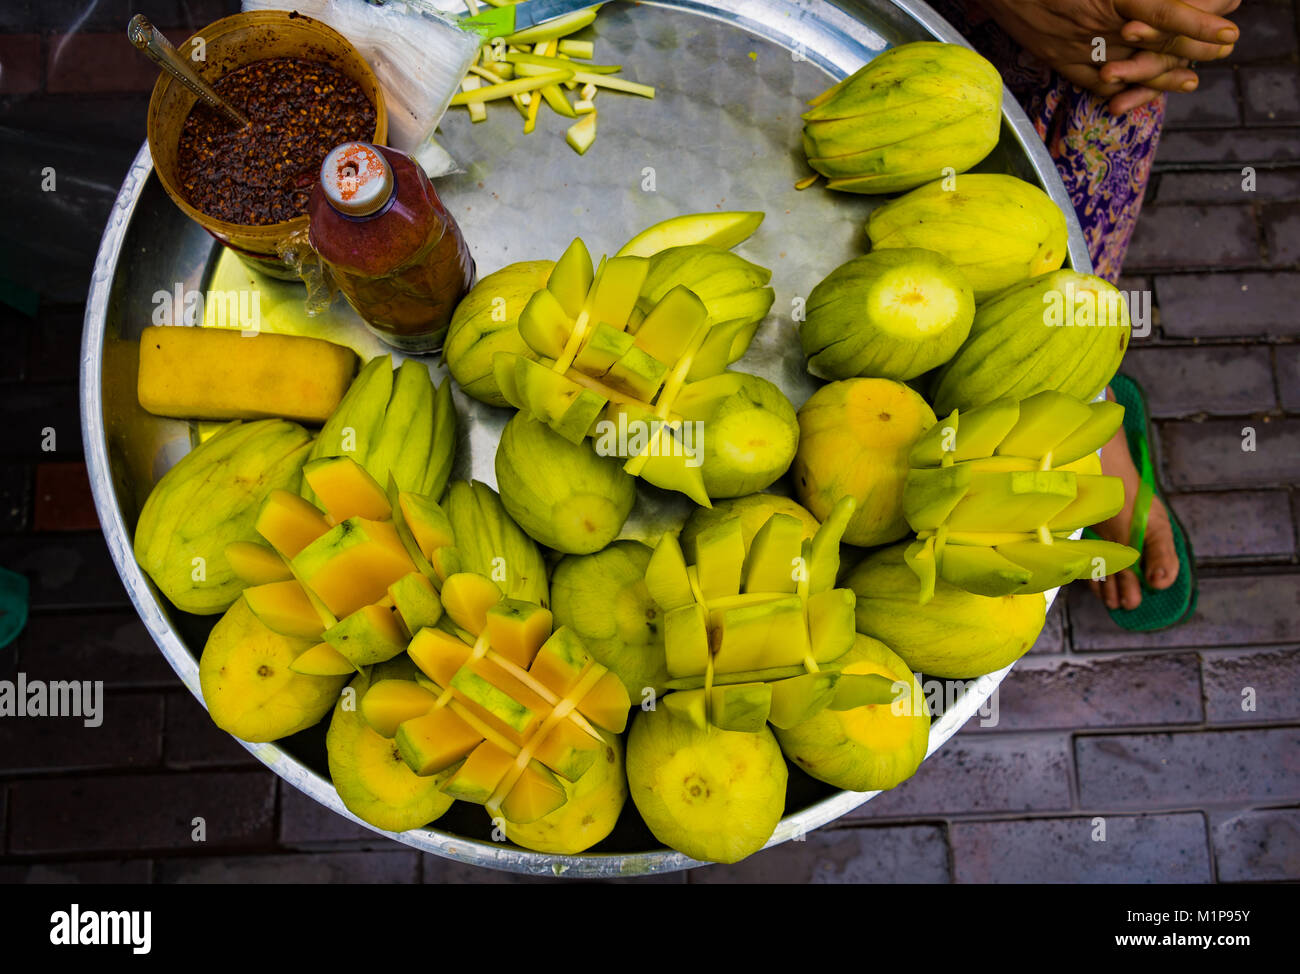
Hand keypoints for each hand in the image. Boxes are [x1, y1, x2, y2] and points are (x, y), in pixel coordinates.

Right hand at [975, 0, 1239, 112]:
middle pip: (1152, 45)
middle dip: (1190, 46)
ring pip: (1127, 69)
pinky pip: (1092, 83)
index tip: (1228, 32)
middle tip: (1222, 45)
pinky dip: (1119, 89)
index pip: (1162, 13)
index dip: (1196, 23)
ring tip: (1189, 78)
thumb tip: (1157, 4)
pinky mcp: (1056, 60)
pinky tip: (1137, 91)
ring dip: (1161, 74)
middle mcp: (1090, 25)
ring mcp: (1071, 47)